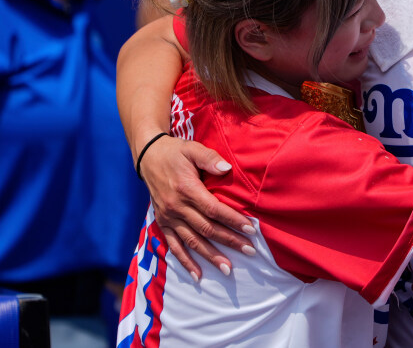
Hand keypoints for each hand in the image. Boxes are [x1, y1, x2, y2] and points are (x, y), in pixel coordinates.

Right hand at [139, 135, 254, 279]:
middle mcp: (176, 207)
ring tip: (228, 269)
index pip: (214, 209)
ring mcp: (168, 217)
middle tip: (250, 251)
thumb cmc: (176, 152)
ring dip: (210, 256)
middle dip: (229, 241)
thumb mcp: (193, 149)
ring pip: (192, 241)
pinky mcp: (162, 223)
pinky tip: (198, 275)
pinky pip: (174, 246)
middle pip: (206, 228)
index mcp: (186, 189)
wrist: (148, 156)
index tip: (251, 229)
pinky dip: (185, 262)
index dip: (233, 220)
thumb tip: (227, 168)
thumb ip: (210, 159)